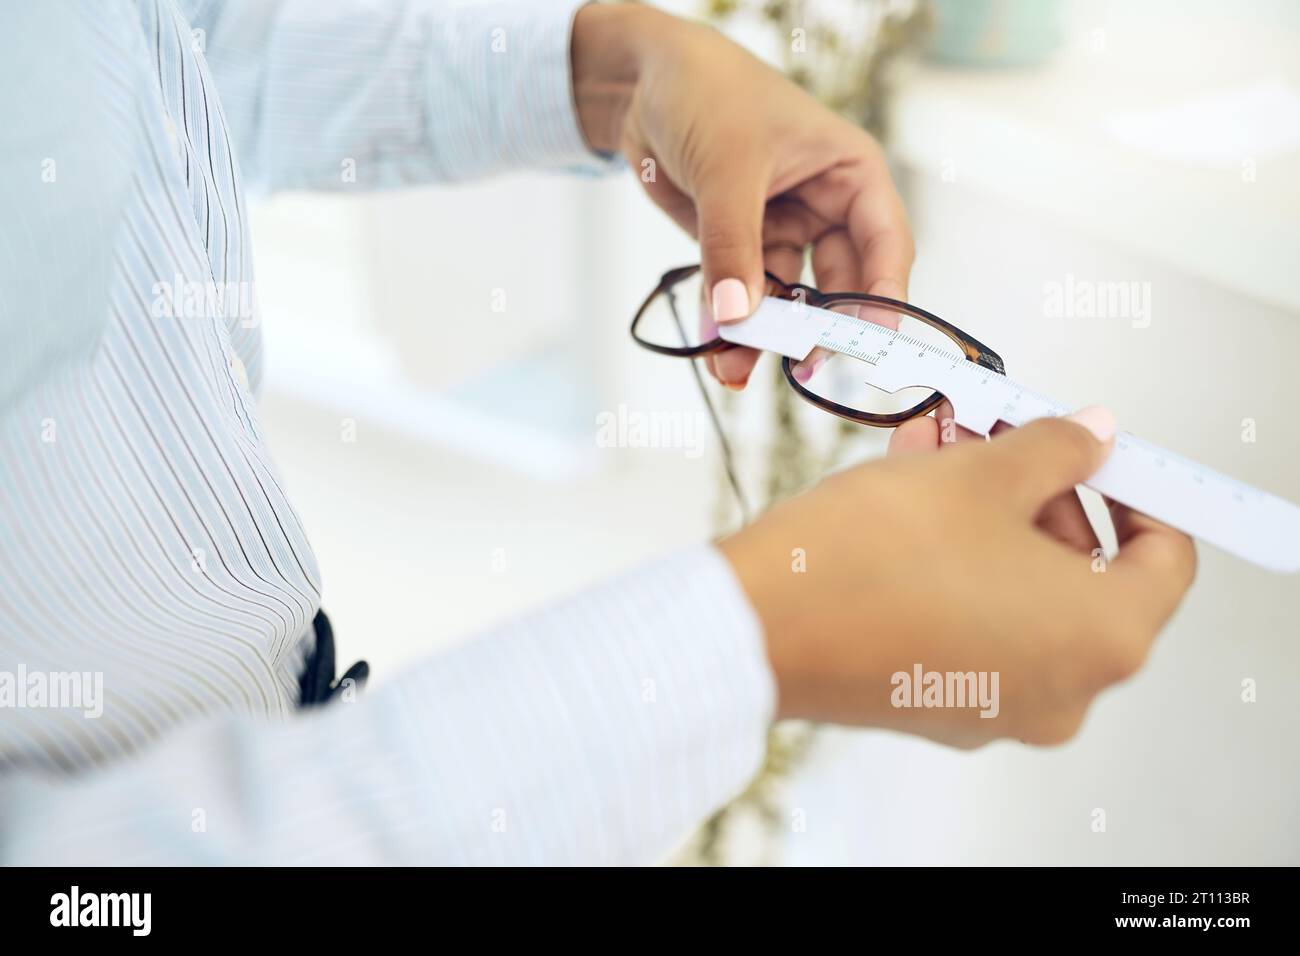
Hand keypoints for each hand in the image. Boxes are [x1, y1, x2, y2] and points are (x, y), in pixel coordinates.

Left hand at [571, 3, 911, 387]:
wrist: (643, 82)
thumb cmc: (708, 93)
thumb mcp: (727, 168)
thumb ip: (732, 245)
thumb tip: (737, 317)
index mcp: (851, 175)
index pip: (885, 246)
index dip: (882, 297)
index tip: (867, 343)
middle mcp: (825, 208)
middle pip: (837, 285)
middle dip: (814, 328)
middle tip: (798, 368)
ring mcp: (782, 229)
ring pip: (785, 298)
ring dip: (762, 335)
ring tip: (733, 368)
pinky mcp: (739, 245)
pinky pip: (743, 293)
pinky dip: (728, 322)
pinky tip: (714, 348)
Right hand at [717, 409, 1196, 747]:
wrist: (760, 629)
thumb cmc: (872, 559)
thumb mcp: (979, 473)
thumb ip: (1056, 449)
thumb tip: (1091, 438)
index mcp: (1104, 635)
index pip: (1167, 557)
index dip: (1136, 491)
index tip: (1098, 455)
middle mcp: (1067, 689)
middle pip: (1086, 573)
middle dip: (1041, 493)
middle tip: (996, 438)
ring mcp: (1002, 706)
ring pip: (1021, 593)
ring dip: (991, 518)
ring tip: (938, 453)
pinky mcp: (942, 704)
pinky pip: (976, 624)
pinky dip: (959, 565)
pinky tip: (911, 504)